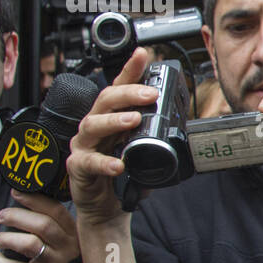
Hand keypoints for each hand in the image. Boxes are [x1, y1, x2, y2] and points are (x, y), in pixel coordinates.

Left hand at [0, 190, 79, 262]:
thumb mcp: (57, 243)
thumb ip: (46, 224)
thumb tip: (20, 198)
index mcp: (73, 234)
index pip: (56, 211)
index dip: (34, 200)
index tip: (16, 193)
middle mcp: (70, 249)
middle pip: (43, 225)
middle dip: (17, 216)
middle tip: (1, 216)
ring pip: (31, 244)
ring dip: (8, 238)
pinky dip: (2, 262)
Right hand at [66, 47, 156, 262]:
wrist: (107, 208)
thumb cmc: (123, 177)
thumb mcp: (143, 151)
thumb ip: (156, 136)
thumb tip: (184, 126)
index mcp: (111, 118)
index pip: (120, 88)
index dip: (130, 70)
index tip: (144, 54)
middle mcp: (95, 126)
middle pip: (105, 100)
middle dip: (128, 94)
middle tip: (149, 94)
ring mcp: (83, 146)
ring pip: (92, 124)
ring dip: (114, 120)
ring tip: (133, 120)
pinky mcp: (77, 168)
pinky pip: (88, 162)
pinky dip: (104, 162)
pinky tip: (119, 164)